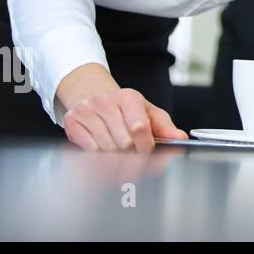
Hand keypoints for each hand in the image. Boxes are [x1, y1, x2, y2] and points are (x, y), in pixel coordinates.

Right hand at [58, 65, 186, 152]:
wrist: (94, 96)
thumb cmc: (126, 109)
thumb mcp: (149, 113)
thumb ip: (166, 128)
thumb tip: (181, 139)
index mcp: (129, 97)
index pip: (139, 127)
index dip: (146, 145)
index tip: (148, 151)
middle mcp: (106, 101)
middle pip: (123, 143)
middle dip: (131, 153)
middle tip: (133, 152)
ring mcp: (87, 111)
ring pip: (106, 149)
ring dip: (115, 157)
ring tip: (118, 149)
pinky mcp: (72, 122)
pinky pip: (89, 151)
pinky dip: (99, 156)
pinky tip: (103, 149)